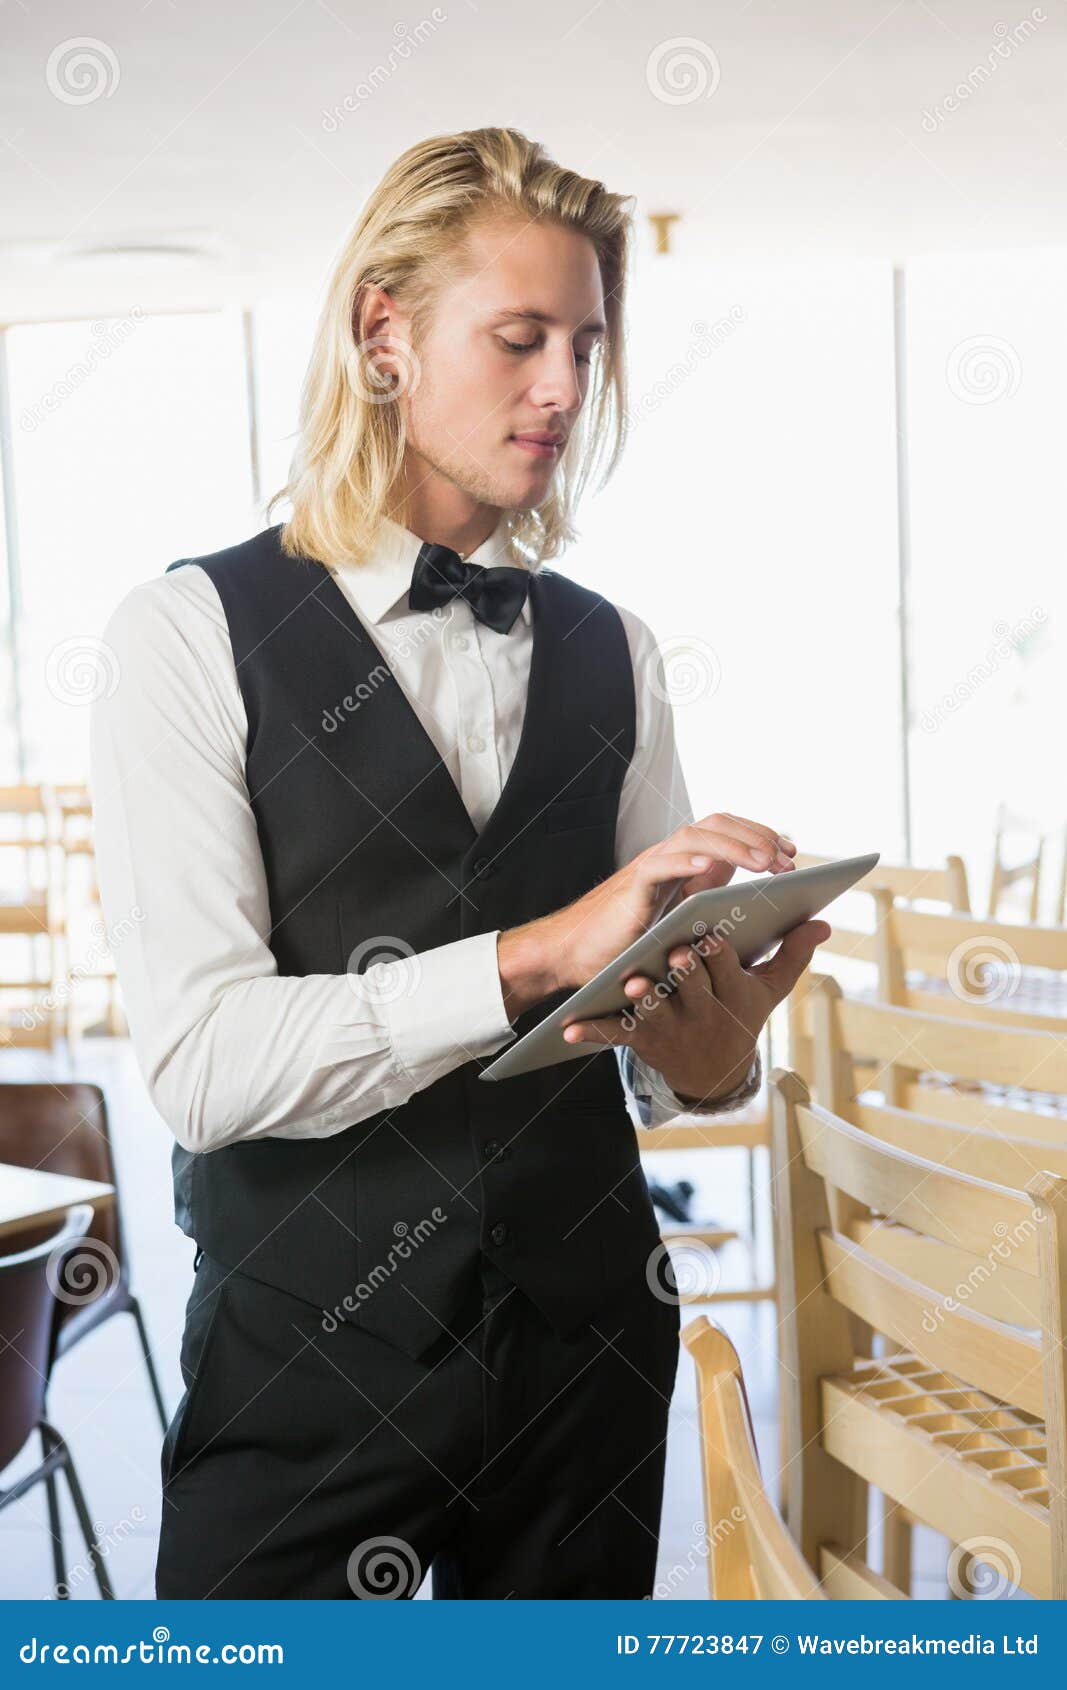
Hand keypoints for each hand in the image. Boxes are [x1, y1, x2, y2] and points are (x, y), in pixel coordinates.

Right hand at [546, 811, 796, 992]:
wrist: (576, 955)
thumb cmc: (628, 942)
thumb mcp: (680, 919)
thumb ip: (710, 899)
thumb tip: (756, 893)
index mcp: (683, 864)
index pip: (727, 831)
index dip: (761, 836)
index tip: (791, 856)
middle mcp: (668, 858)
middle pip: (716, 824)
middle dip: (757, 837)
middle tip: (787, 861)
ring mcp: (649, 869)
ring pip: (693, 837)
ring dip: (733, 846)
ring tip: (763, 863)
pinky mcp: (631, 890)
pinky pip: (658, 866)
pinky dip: (683, 862)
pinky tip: (708, 868)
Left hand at [560, 918, 831, 1105]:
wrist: (714, 1072)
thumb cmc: (740, 1014)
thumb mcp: (768, 991)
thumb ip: (792, 954)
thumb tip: (822, 923)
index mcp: (734, 997)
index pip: (729, 972)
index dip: (720, 957)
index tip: (712, 935)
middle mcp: (704, 1015)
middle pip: (694, 991)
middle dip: (687, 974)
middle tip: (677, 953)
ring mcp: (672, 1030)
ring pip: (656, 1013)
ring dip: (645, 1000)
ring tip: (633, 983)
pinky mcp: (642, 1042)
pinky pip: (616, 1037)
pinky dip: (593, 1032)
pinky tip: (571, 1028)